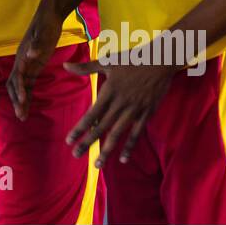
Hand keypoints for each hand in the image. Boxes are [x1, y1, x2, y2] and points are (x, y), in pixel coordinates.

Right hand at [6, 6, 63, 120]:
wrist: (49, 14)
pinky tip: (29, 102)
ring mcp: (27, 63)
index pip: (17, 78)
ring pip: (19, 85)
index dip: (19, 91)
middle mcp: (22, 61)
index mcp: (23, 56)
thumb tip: (30, 55)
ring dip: (20, 100)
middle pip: (15, 85)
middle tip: (21, 116)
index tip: (23, 103)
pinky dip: (27, 93)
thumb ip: (37, 45)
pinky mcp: (34, 64)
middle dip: (17, 101)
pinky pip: (28, 82)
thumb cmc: (47, 23)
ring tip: (23, 115)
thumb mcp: (44, 32)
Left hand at [65, 49, 178, 166]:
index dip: (80, 129)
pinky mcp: (146, 113)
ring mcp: (134, 110)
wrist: (160, 60)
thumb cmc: (131, 60)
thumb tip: (65, 66)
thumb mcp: (107, 61)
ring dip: (107, 150)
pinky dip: (130, 146)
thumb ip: (85, 68)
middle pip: (102, 127)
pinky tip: (123, 159)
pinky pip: (136, 133)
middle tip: (76, 155)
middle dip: (88, 143)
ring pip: (118, 134)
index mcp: (109, 91)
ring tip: (98, 164)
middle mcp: (120, 103)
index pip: (91, 115)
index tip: (69, 140)